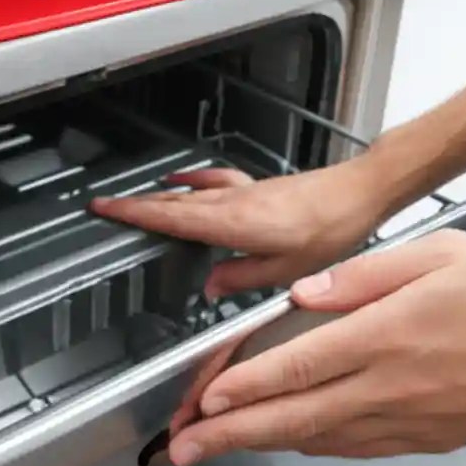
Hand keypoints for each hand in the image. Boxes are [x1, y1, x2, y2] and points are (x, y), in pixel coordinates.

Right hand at [89, 154, 397, 296]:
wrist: (360, 193)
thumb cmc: (330, 230)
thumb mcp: (286, 270)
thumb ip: (242, 278)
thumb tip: (210, 286)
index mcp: (233, 223)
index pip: (172, 217)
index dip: (135, 214)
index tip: (105, 209)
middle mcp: (233, 202)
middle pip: (173, 202)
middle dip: (136, 205)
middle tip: (105, 206)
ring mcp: (244, 191)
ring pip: (190, 193)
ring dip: (159, 196)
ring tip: (134, 201)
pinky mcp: (258, 188)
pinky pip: (215, 181)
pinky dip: (193, 181)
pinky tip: (184, 179)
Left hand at [165, 229, 465, 465]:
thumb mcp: (440, 253)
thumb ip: (363, 273)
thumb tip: (305, 291)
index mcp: (388, 335)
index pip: (297, 366)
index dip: (242, 388)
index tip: (202, 400)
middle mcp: (390, 385)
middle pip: (293, 417)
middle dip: (229, 435)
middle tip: (182, 448)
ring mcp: (406, 419)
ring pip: (317, 438)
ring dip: (260, 444)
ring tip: (216, 449)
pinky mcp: (423, 438)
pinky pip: (353, 446)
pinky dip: (310, 445)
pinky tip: (287, 441)